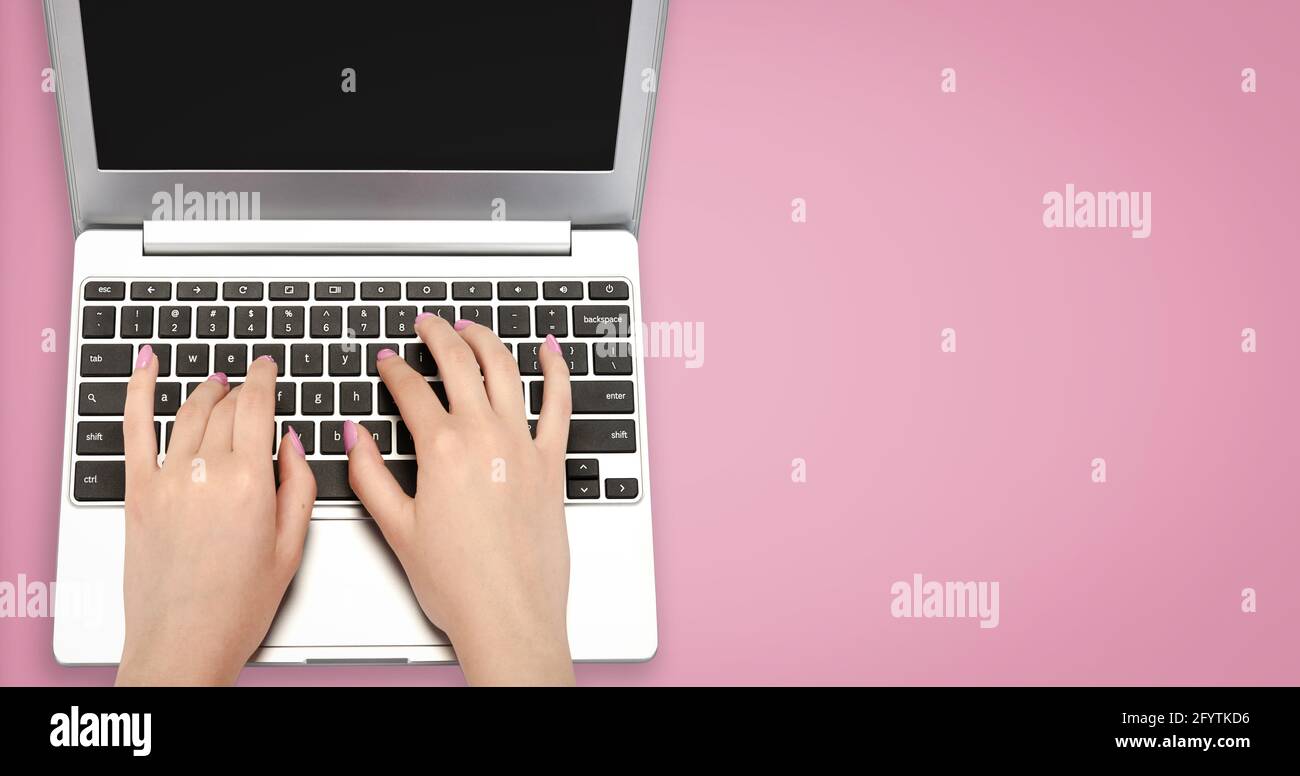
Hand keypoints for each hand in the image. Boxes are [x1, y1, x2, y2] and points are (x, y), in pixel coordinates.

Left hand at [115, 349, 314, 685]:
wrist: (183, 642)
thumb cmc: (238, 606)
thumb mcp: (291, 546)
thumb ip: (299, 485)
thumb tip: (292, 442)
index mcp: (251, 483)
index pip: (257, 407)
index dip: (264, 378)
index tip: (267, 367)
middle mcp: (207, 473)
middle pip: (224, 407)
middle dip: (240, 389)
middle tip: (248, 383)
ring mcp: (166, 480)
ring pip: (188, 413)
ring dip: (205, 390)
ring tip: (215, 383)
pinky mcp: (137, 493)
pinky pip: (134, 428)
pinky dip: (138, 391)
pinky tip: (145, 366)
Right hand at [345, 315, 573, 685]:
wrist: (509, 613)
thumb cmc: (456, 582)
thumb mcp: (396, 527)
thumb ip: (370, 474)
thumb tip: (354, 434)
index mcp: (442, 450)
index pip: (411, 390)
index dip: (393, 369)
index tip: (387, 360)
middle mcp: (485, 436)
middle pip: (460, 364)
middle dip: (438, 335)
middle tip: (426, 323)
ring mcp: (524, 445)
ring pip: (507, 371)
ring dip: (486, 340)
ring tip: (471, 326)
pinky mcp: (552, 462)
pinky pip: (560, 403)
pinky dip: (556, 370)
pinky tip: (550, 349)